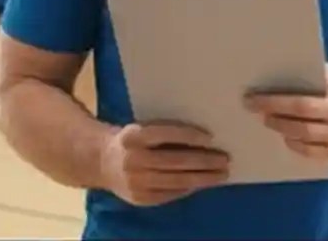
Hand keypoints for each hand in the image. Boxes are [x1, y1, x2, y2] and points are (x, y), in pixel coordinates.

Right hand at [99, 122, 229, 206]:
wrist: (102, 162)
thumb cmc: (131, 140)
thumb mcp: (141, 128)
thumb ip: (165, 131)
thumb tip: (203, 137)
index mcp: (134, 135)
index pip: (167, 133)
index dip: (190, 135)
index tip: (211, 137)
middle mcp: (134, 159)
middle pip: (176, 161)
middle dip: (204, 161)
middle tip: (225, 159)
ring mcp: (137, 182)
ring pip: (177, 181)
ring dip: (203, 178)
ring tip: (221, 174)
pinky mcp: (140, 199)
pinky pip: (170, 194)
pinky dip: (189, 188)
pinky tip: (202, 184)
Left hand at [244, 63, 327, 159]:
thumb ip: (318, 72)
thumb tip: (287, 69)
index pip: (302, 103)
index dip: (276, 102)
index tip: (254, 98)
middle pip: (301, 124)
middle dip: (274, 116)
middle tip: (254, 109)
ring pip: (304, 139)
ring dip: (281, 129)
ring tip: (267, 120)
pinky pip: (309, 153)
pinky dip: (294, 145)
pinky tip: (285, 136)